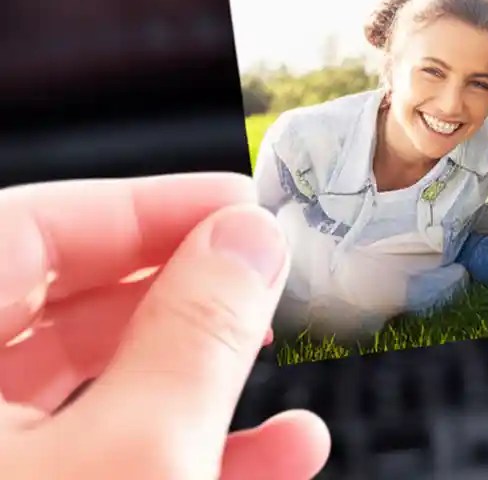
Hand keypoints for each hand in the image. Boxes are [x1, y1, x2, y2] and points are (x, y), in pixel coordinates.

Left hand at [0, 174, 329, 478]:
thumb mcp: (144, 452)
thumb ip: (198, 333)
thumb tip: (248, 240)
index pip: (27, 230)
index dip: (144, 208)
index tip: (239, 205)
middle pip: (59, 306)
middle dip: (183, 290)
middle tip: (263, 271)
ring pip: (88, 390)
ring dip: (202, 376)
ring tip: (287, 362)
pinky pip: (96, 458)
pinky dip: (185, 448)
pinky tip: (275, 451)